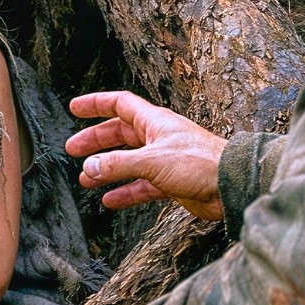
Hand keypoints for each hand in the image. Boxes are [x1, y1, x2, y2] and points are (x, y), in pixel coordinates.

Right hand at [66, 91, 226, 220]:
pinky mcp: (171, 182)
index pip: (120, 104)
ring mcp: (164, 160)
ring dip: (107, 169)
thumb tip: (91, 167)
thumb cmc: (201, 163)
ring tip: (86, 178)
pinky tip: (110, 200)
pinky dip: (125, 191)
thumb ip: (119, 165)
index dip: (96, 104)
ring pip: (128, 161)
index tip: (75, 108)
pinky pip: (141, 185)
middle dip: (96, 141)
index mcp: (154, 122)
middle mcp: (158, 138)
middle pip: (120, 134)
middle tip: (73, 149)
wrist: (230, 185)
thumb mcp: (152, 161)